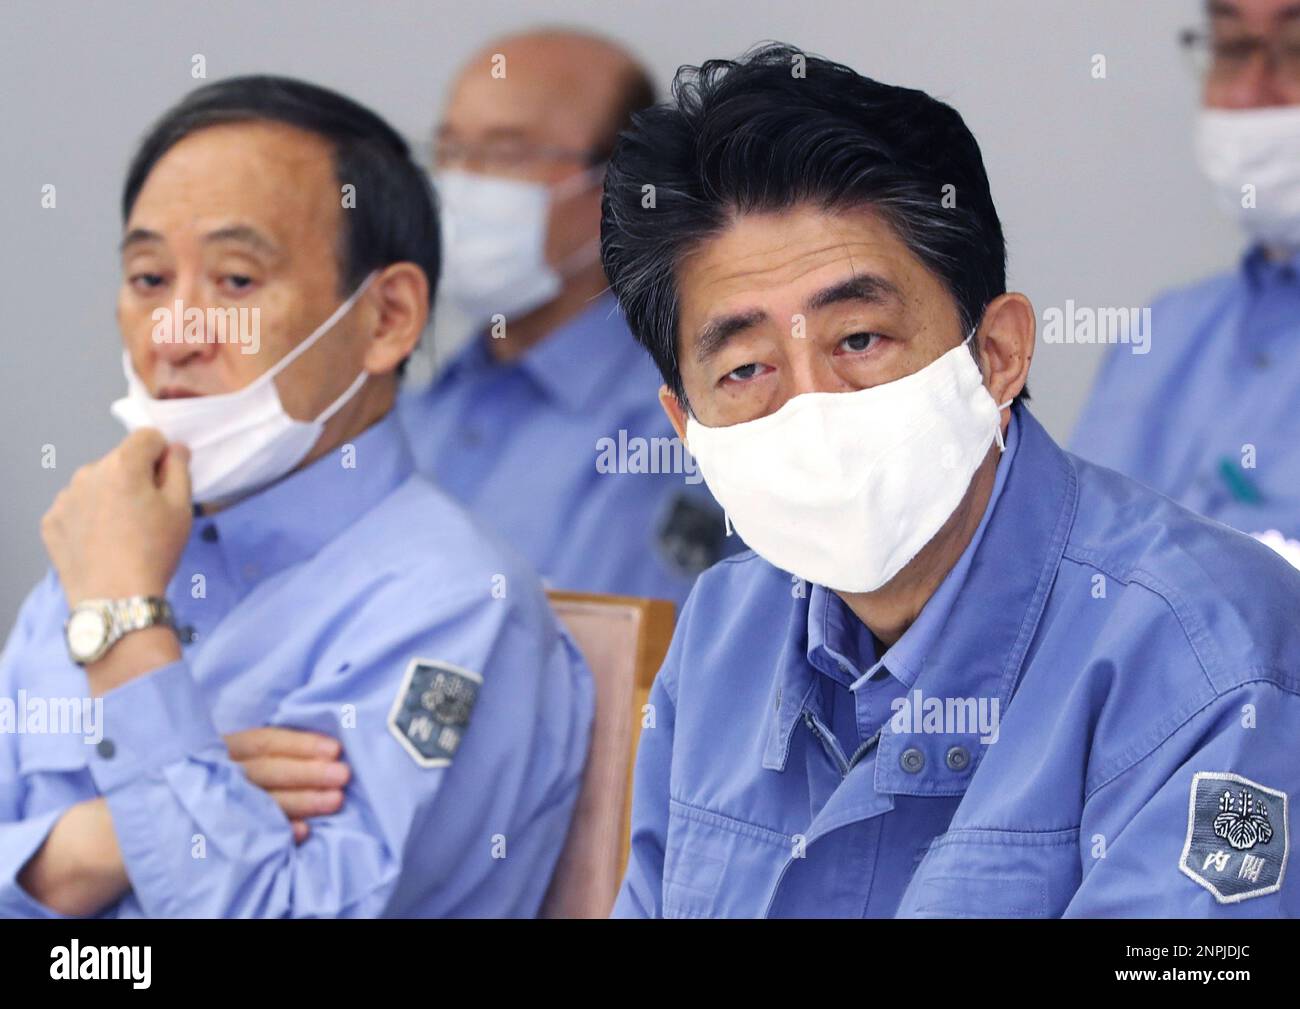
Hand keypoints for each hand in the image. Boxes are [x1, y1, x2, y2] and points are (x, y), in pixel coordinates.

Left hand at [41, 429, 192, 606]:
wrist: (115, 598)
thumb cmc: (155, 551)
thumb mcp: (182, 508)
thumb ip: (179, 469)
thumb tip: (174, 448)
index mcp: (122, 465)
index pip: (147, 436)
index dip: (162, 455)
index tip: (166, 482)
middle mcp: (87, 472)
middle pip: (119, 461)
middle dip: (134, 477)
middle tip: (147, 514)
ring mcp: (64, 498)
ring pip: (95, 484)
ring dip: (109, 495)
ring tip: (121, 531)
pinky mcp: (51, 521)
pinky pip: (75, 507)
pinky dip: (88, 517)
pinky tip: (99, 542)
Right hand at [225, 728, 349, 842]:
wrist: (165, 819)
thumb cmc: (226, 777)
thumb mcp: (237, 756)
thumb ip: (271, 753)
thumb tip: (325, 751)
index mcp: (223, 749)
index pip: (263, 742)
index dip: (300, 744)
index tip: (335, 749)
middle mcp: (216, 775)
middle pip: (267, 771)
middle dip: (307, 772)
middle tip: (343, 774)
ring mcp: (216, 807)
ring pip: (263, 803)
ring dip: (302, 801)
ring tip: (335, 800)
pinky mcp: (220, 835)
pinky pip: (252, 836)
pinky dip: (279, 832)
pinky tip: (303, 831)